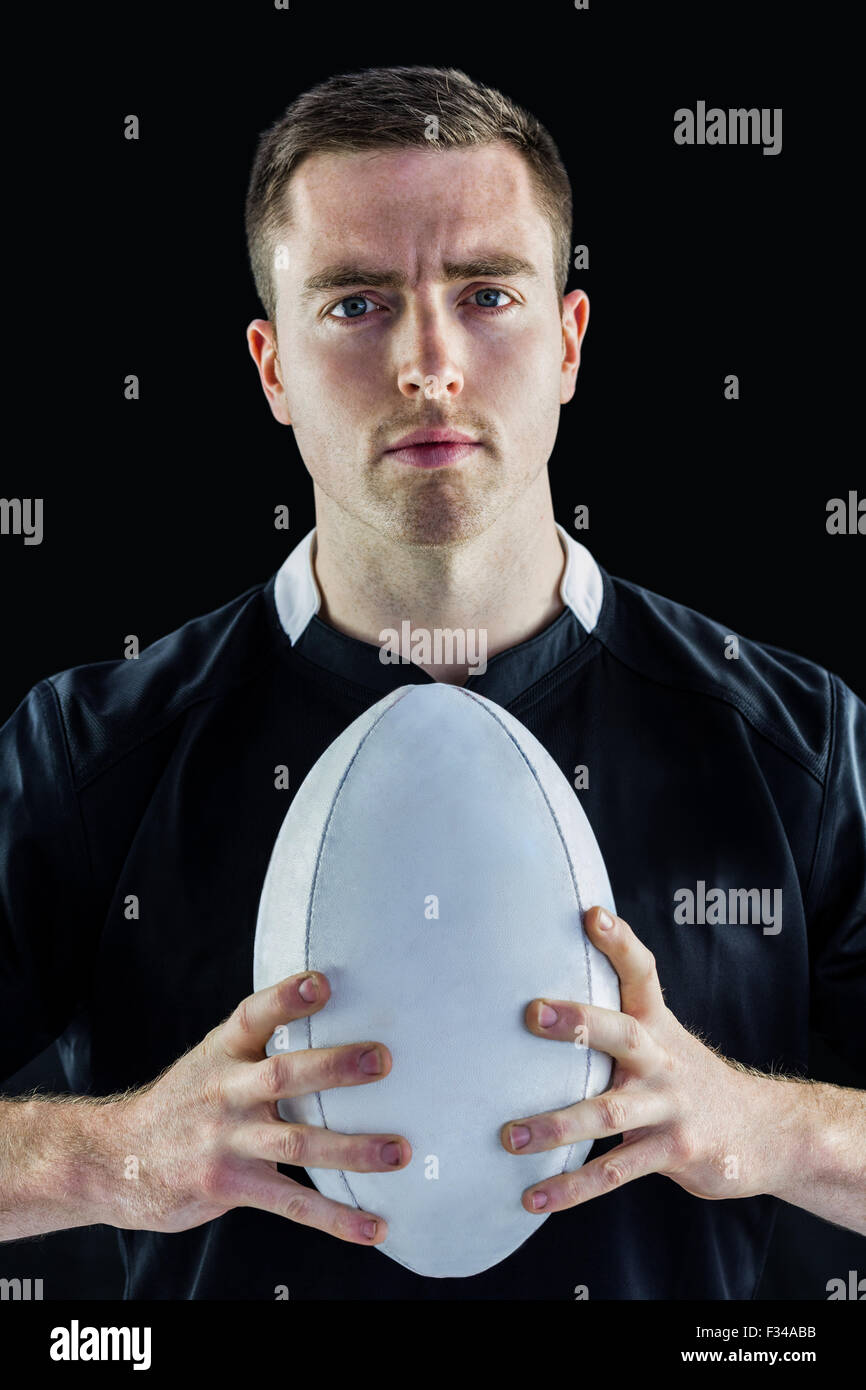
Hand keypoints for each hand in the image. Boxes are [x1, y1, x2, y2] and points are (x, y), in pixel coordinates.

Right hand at [101, 971, 408, 1243]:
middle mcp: (226, 1091)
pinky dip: (335, 1218)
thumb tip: (327, 1006)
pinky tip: (372, 1225)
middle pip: (283, 1076)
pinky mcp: (231, 1186)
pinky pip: (291, 1203)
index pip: (255, 1016)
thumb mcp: (212, 1060)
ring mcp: (227, 1141)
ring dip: (352, 1149)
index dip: (287, 998)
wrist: (118, 1160)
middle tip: (381, 1060)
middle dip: (334, 1067)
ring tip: (397, 1151)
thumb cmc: (184, 1102)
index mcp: (223, 1051)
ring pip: (296, 1142)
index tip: (322, 983)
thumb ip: (259, 1043)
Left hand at [500, 906, 776, 1212]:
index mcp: (657, 1024)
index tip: (592, 914)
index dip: (619, 942)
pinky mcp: (673, 1153)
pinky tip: (534, 1197)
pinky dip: (572, 1187)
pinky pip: (614, 1172)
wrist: (765, 1131)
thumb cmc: (687, 1078)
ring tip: (510, 1136)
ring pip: (609, 1113)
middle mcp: (663, 1059)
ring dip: (556, 1125)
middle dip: (579, 1023)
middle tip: (533, 1013)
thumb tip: (537, 995)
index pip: (641, 972)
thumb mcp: (661, 1038)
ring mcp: (669, 1107)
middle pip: (622, 1034)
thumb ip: (614, 1019)